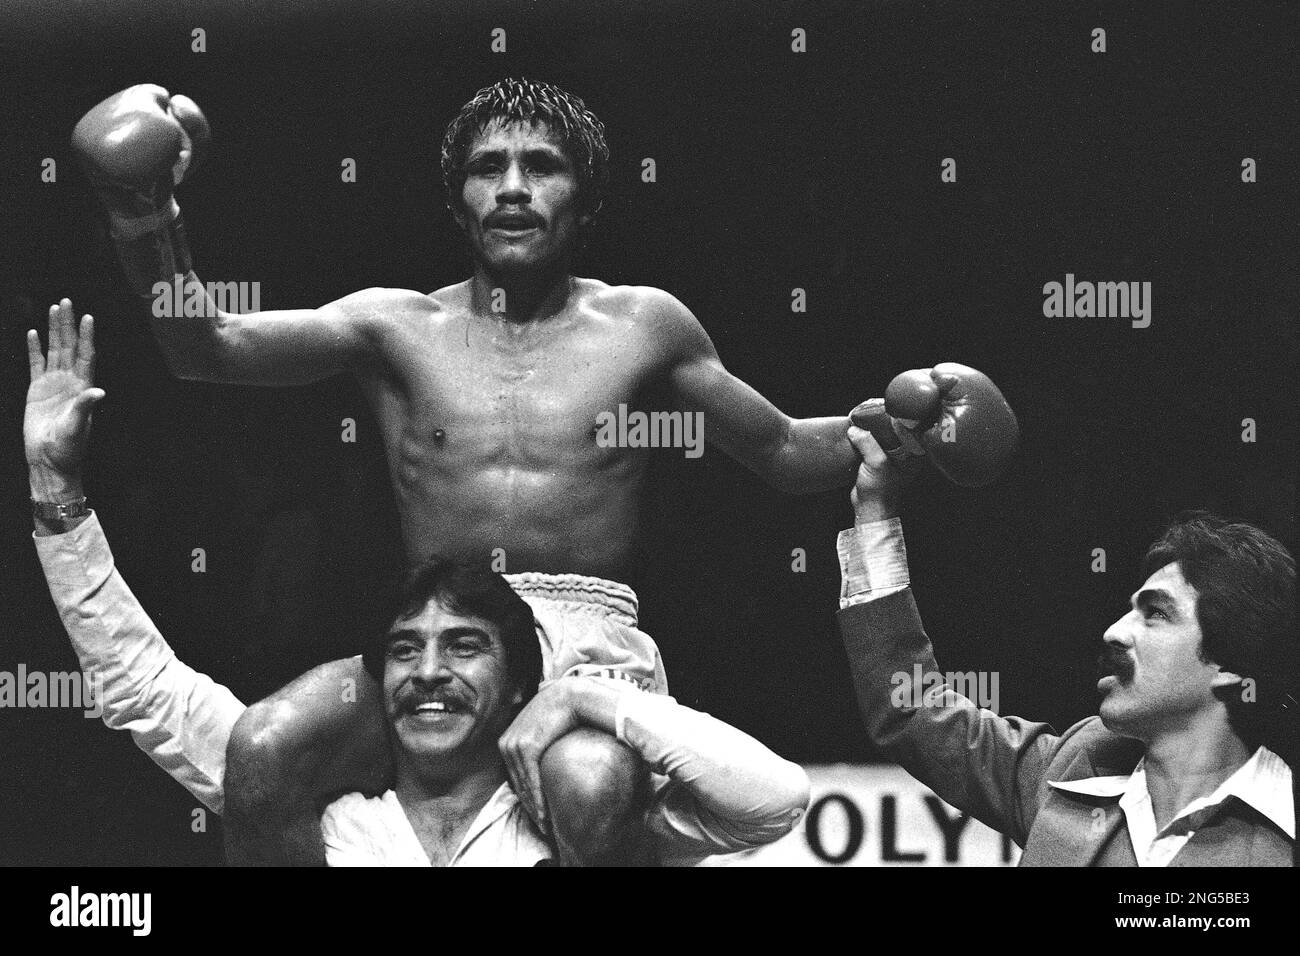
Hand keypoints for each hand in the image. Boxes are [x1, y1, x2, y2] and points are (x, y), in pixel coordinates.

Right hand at [26, 299, 103, 496]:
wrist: (48, 460)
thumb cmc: (68, 447)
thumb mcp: (78, 427)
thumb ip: (85, 407)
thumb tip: (98, 391)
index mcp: (82, 387)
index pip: (85, 355)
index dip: (87, 336)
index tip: (87, 317)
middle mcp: (70, 381)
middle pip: (69, 346)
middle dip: (68, 324)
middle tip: (66, 301)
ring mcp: (53, 384)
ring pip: (54, 350)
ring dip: (53, 330)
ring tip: (53, 309)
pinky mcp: (36, 390)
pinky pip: (36, 364)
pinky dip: (35, 348)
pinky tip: (33, 333)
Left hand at [498, 681, 583, 836]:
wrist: (569, 696)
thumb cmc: (560, 712)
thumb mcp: (540, 729)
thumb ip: (536, 742)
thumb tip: (542, 756)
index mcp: (506, 741)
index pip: (513, 777)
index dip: (524, 797)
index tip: (536, 813)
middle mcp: (506, 743)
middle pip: (516, 784)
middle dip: (528, 807)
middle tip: (541, 826)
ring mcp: (514, 745)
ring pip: (523, 785)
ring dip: (534, 808)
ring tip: (545, 826)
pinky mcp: (527, 747)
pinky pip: (531, 780)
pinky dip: (537, 799)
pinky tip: (545, 814)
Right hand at [847, 399, 909, 521]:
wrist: (869, 508)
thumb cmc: (880, 491)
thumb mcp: (876, 463)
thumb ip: (867, 443)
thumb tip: (855, 429)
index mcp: (913, 453)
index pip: (912, 426)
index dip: (903, 413)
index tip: (892, 402)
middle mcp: (905, 452)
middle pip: (898, 426)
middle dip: (887, 415)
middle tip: (876, 404)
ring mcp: (891, 455)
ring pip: (885, 432)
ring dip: (875, 423)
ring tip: (865, 412)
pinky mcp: (878, 458)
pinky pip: (873, 440)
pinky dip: (866, 432)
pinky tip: (858, 425)